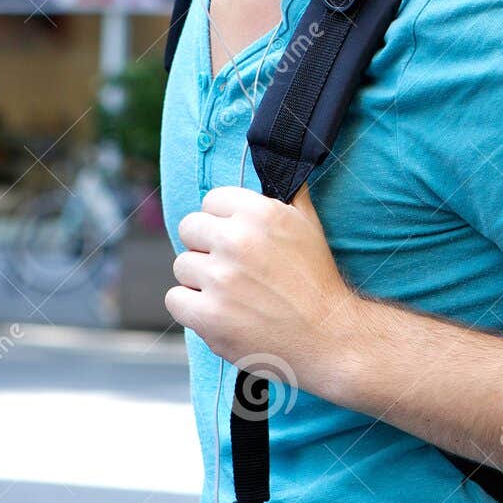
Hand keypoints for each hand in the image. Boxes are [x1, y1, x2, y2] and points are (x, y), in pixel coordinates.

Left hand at [167, 182, 361, 393]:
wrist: (327, 334)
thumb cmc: (317, 280)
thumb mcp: (310, 226)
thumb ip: (289, 196)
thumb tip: (280, 168)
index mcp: (262, 213)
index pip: (211, 201)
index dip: (221, 219)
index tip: (234, 237)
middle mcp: (238, 240)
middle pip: (189, 228)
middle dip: (205, 246)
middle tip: (229, 266)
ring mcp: (221, 278)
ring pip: (182, 265)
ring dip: (200, 278)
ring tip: (230, 291)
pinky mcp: (208, 314)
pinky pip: (175, 298)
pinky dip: (191, 307)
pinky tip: (218, 310)